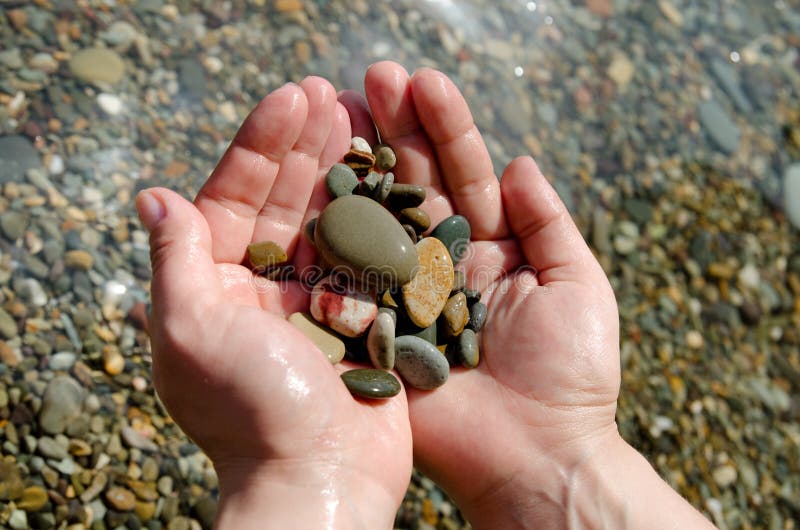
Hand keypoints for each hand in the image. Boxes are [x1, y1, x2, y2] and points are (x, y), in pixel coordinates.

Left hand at [136, 78, 410, 528]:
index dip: (261, 145)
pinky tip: (395, 176)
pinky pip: (368, 258)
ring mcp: (314, 305)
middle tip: (332, 92)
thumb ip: (176, 258)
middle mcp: (261, 291)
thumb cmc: (251, 408)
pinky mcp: (361, 321)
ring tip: (364, 118)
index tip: (291, 96)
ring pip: (328, 222)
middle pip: (283, 202)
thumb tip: (154, 195)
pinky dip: (379, 218)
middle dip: (305, 147)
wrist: (322, 479)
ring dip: (344, 171)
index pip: (233, 197)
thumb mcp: (191, 329)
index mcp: (215, 287)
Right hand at [355, 62, 712, 528]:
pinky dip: (339, 230)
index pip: (464, 175)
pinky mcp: (376, 328)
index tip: (423, 80)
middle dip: (397, 129)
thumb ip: (549, 224)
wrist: (536, 455)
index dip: (446, 128)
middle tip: (372, 74)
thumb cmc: (570, 375)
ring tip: (342, 105)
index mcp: (491, 249)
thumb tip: (519, 162)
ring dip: (362, 163)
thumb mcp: (578, 287)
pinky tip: (319, 179)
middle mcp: (442, 263)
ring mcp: (405, 293)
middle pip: (416, 185)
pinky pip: (355, 275)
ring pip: (381, 217)